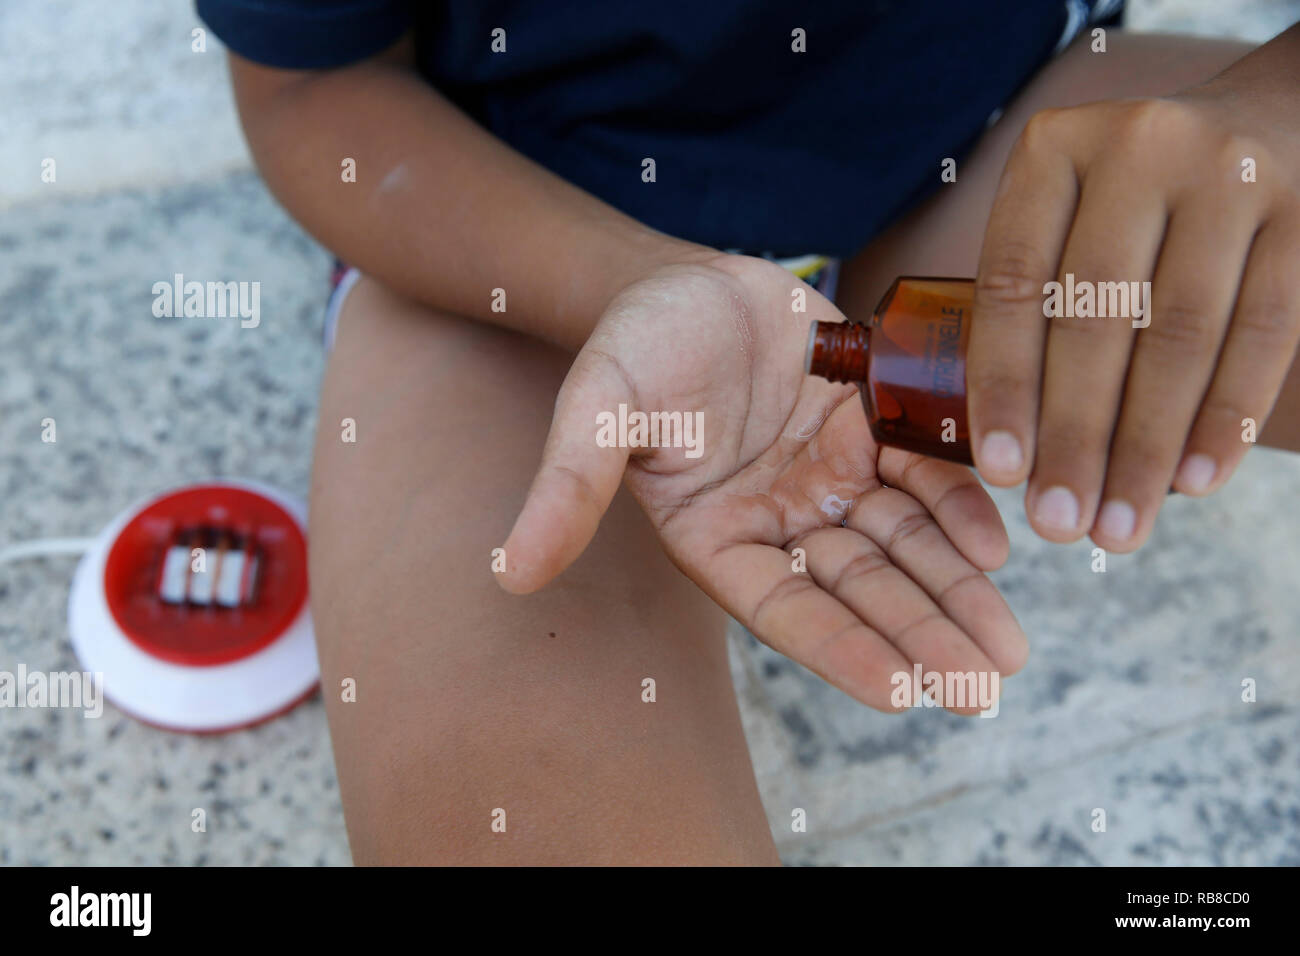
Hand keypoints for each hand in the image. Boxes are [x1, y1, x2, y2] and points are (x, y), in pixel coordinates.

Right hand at [498, 254, 1026, 712]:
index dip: (842, 648)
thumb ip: (568, 487)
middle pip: (861, 591)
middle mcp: (780, 523)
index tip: (902, 692)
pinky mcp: (870, 432)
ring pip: (903, 545)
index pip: (785, 608)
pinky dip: (960, 507)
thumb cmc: (634, 341)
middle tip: (984, 686)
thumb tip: (512, 572)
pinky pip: (924, 475)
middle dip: (922, 637)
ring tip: (1008, 647)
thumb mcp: (598, 407)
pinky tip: (998, 542)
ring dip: (957, 592)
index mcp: (716, 539)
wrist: (687, 276)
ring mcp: (829, 481)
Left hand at [969, 43, 1299, 550]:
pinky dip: (1226, 417)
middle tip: (1058, 524)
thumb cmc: (1133, 198)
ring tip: (1118, 528)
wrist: (1268, 115)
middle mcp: (1140, 148)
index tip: (999, 471)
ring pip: (1181, 337)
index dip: (1006, 384)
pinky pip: (1265, 333)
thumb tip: (1014, 448)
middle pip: (1097, 318)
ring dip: (1147, 448)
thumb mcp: (1067, 212)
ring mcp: (1229, 176)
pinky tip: (1195, 482)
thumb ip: (1036, 298)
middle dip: (1075, 437)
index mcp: (1055, 149)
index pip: (1014, 283)